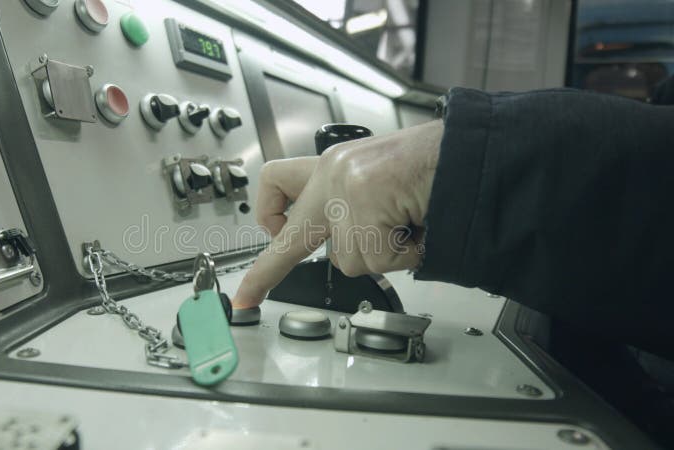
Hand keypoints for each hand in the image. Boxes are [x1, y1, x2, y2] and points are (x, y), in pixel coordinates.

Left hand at [233, 120, 442, 308]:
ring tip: (412, 222)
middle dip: (268, 271)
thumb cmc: (436, 165)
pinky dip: (405, 253)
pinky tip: (418, 226)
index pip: (280, 186)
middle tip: (248, 295)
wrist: (471, 147)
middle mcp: (333, 173)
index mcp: (335, 167)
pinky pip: (379, 256)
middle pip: (292, 236)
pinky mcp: (364, 201)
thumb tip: (343, 251)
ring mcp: (346, 188)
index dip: (265, 218)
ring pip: (352, 258)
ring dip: (387, 253)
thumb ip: (354, 210)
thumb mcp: (383, 183)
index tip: (254, 245)